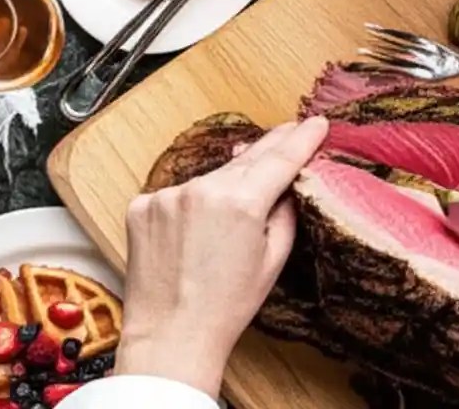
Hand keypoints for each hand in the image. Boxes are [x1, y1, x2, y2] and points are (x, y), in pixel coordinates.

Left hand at [116, 116, 328, 397]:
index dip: (302, 139)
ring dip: (226, 184)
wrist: (170, 336)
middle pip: (245, 159)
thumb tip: (287, 184)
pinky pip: (178, 194)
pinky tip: (196, 232)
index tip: (317, 123)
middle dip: (270, 146)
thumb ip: (285, 212)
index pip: (280, 159)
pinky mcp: (142, 205)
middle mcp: (202, 189)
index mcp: (241, 203)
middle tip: (290, 130)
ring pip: (210, 178)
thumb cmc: (226, 307)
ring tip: (236, 209)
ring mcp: (167, 195)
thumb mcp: (273, 260)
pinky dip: (190, 205)